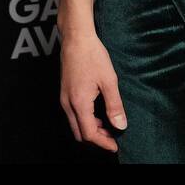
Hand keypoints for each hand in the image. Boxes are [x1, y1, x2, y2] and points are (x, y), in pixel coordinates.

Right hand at [59, 31, 125, 152]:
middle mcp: (67, 104)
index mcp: (79, 103)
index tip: (115, 146)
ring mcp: (64, 99)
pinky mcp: (64, 93)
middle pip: (80, 133)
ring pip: (75, 124)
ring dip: (90, 129)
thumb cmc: (92, 56)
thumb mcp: (109, 81)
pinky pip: (73, 115)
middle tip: (112, 137)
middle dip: (96, 138)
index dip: (103, 143)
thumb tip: (120, 125)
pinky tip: (98, 113)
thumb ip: (114, 105)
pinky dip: (85, 120)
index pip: (89, 133)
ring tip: (108, 126)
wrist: (76, 38)